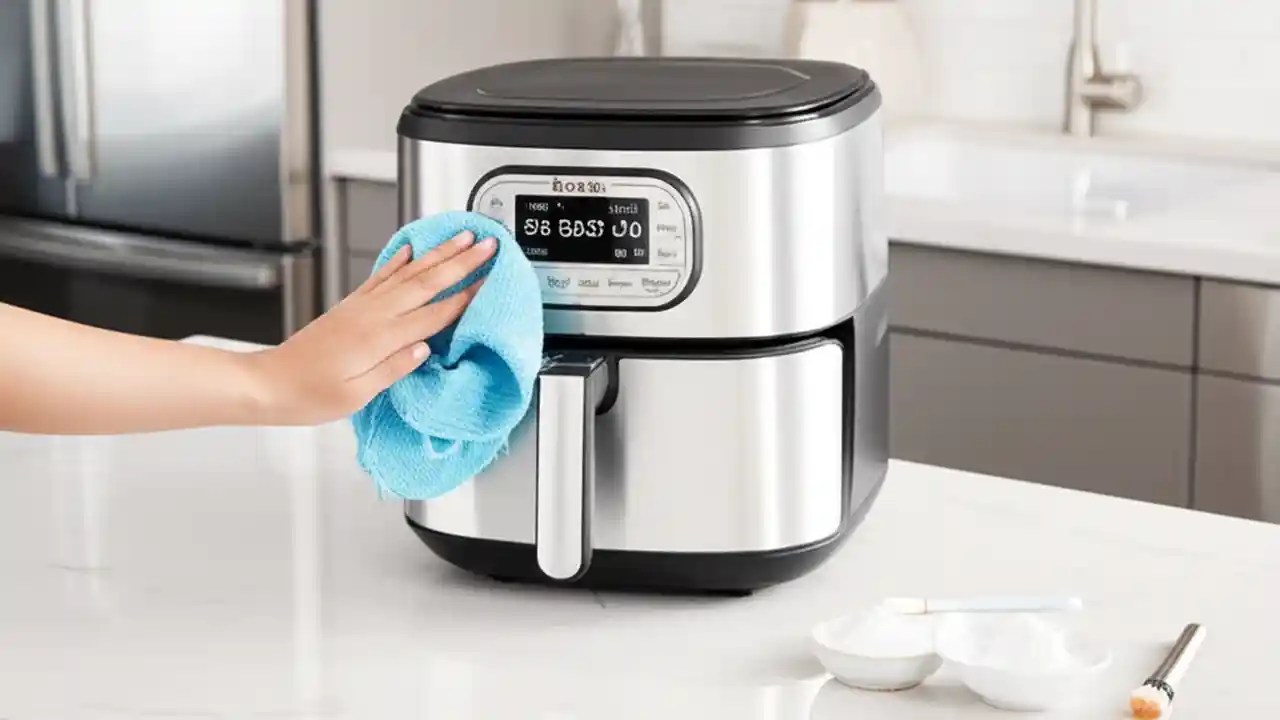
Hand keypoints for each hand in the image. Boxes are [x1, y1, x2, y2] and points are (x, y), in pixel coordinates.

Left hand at [246, 231, 496, 424]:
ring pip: (408, 273)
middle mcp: (372, 315)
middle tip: (487, 245)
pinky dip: (398, 260)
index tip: (489, 279)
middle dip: (461, 262)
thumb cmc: (310, 395)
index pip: (434, 313)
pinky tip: (410, 249)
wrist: (269, 383)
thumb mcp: (357, 395)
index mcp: (380, 339)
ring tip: (461, 238)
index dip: (465, 296)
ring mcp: (361, 307)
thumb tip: (425, 349)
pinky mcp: (350, 306)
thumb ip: (393, 369)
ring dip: (438, 254)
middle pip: (427, 282)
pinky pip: (380, 277)